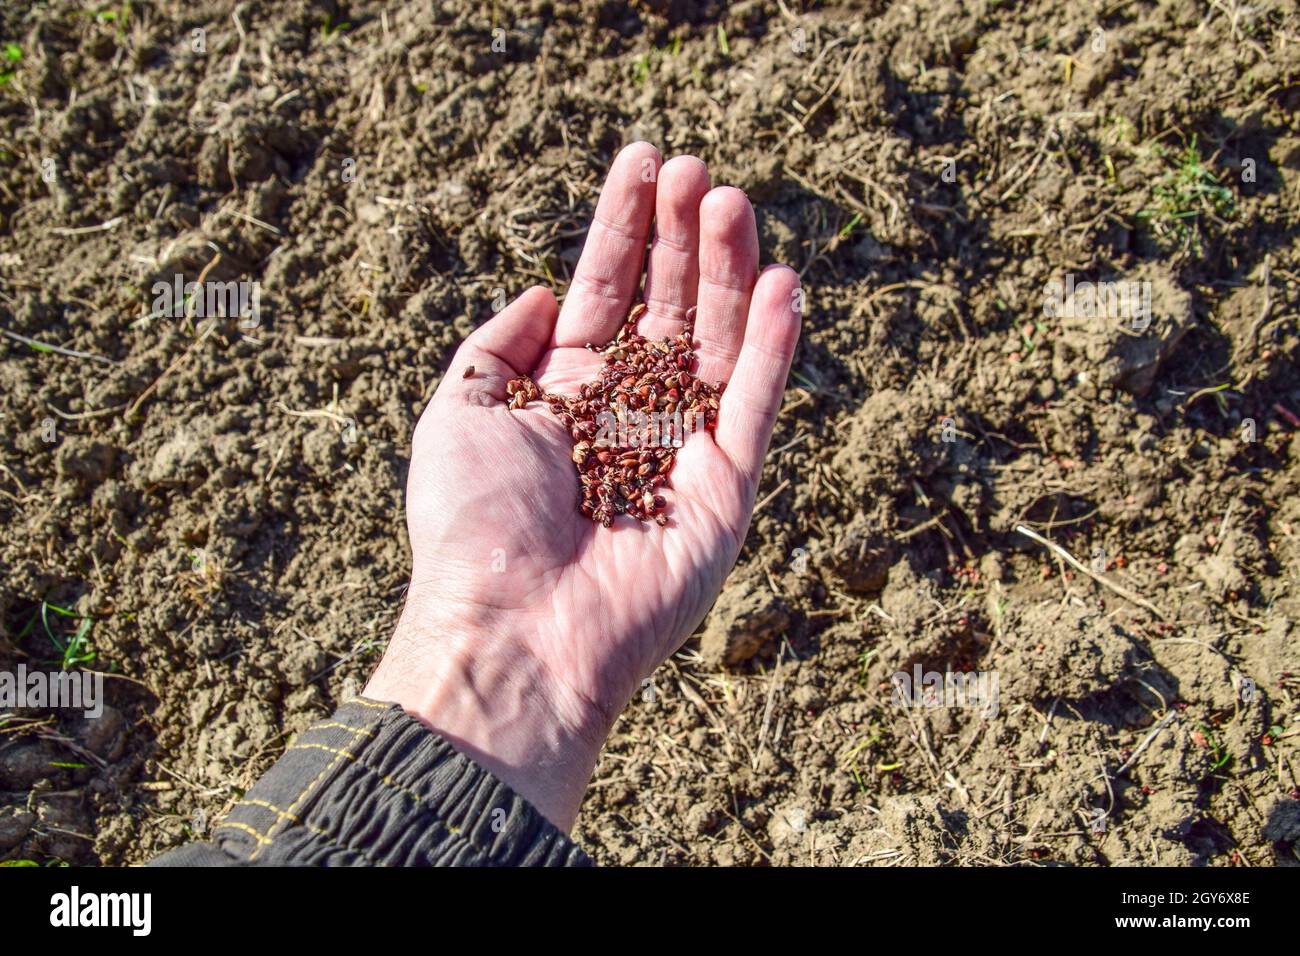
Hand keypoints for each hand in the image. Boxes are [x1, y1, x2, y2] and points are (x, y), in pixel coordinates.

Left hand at [364, 143, 801, 828]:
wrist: (513, 630)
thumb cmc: (472, 526)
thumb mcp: (458, 411)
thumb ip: (498, 346)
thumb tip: (546, 291)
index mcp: (564, 396)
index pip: (606, 292)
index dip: (624, 228)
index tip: (644, 162)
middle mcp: (627, 416)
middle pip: (668, 307)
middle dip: (680, 238)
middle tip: (694, 170)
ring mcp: (681, 451)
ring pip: (716, 342)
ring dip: (727, 272)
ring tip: (728, 199)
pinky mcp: (726, 490)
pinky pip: (754, 406)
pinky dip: (772, 347)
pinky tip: (779, 282)